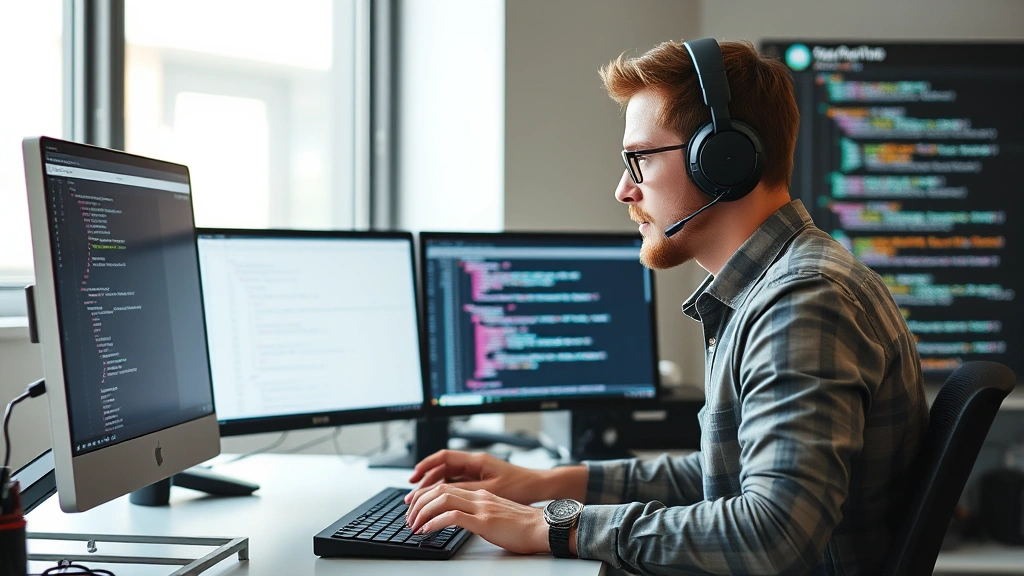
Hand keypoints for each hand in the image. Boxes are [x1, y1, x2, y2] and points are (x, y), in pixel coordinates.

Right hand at [405, 449, 545, 505]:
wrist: (539, 487)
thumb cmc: (520, 486)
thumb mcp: (489, 490)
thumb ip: (464, 490)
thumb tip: (441, 493)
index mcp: (476, 460)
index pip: (443, 458)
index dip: (425, 466)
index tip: (412, 478)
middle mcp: (475, 463)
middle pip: (442, 468)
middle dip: (425, 480)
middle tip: (412, 495)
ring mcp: (478, 472)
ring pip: (449, 477)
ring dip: (434, 487)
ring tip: (421, 502)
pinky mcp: (482, 481)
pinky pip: (458, 483)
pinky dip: (446, 491)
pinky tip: (439, 503)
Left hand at [405, 484, 548, 554]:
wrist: (544, 528)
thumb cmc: (525, 526)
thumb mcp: (497, 516)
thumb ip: (480, 514)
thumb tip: (465, 522)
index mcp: (481, 494)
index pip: (446, 487)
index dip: (426, 496)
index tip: (416, 509)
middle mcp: (479, 496)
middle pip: (439, 489)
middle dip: (419, 502)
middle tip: (409, 518)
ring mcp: (481, 507)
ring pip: (442, 499)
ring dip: (423, 512)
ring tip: (414, 525)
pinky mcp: (484, 521)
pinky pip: (452, 517)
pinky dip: (434, 522)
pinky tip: (427, 530)